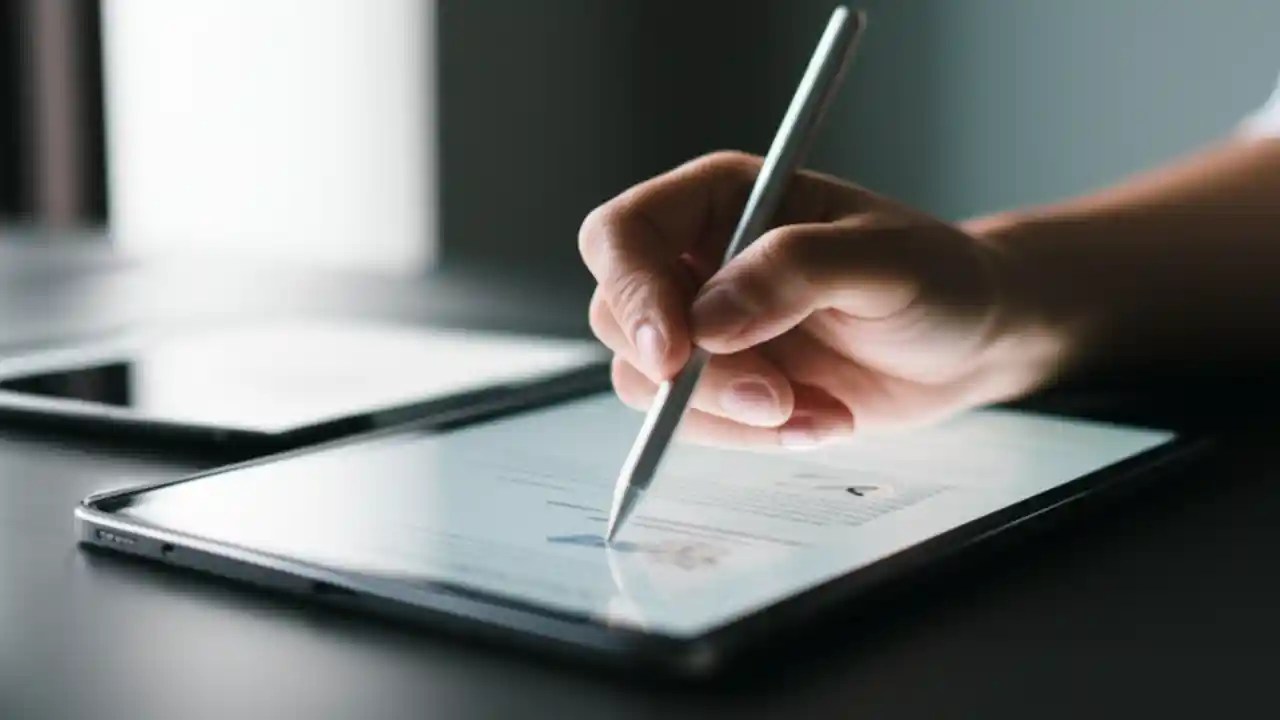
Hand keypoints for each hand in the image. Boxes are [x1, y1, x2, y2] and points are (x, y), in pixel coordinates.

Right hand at [579, 151, 1065, 447]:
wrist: (971, 343)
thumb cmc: (938, 278)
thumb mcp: (883, 260)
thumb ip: (793, 272)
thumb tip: (708, 319)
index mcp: (721, 200)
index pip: (623, 234)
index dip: (631, 291)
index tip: (675, 352)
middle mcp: (699, 261)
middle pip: (619, 317)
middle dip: (692, 374)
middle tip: (772, 396)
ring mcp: (707, 328)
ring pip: (648, 382)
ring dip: (729, 414)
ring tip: (817, 410)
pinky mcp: (725, 385)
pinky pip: (696, 425)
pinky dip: (755, 439)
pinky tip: (821, 420)